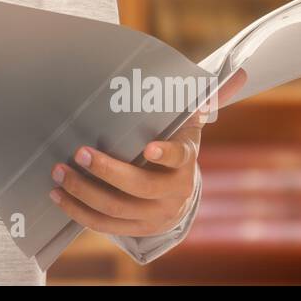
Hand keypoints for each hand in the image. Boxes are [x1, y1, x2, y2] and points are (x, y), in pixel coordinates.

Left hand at [49, 67, 248, 237]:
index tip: (150, 147)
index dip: (166, 154)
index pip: (178, 158)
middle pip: (138, 187)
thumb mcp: (188, 122)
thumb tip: (241, 71)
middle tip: (80, 152)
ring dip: (84, 192)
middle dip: (107, 171)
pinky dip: (79, 212)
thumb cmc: (175, 145)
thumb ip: (203, 99)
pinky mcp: (136, 230)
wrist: (179, 192)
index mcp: (185, 162)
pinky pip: (105, 225)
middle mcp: (173, 193)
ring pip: (116, 209)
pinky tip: (58, 196)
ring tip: (59, 173)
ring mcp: (155, 215)